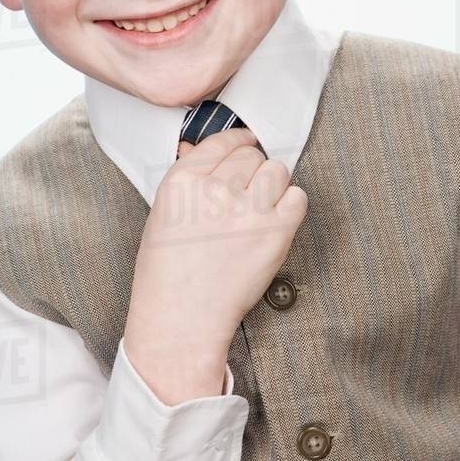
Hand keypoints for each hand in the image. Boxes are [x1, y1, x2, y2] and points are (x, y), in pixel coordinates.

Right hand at [123, 127, 307, 402]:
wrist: (181, 319)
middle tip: (247, 193)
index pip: (221, 142)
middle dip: (252, 170)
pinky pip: (298, 198)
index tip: (246, 145)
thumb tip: (197, 147)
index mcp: (182, 182)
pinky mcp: (275, 233)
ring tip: (262, 207)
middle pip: (252, 156)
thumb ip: (185, 178)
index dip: (238, 143)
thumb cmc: (167, 274)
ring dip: (273, 184)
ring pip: (278, 170)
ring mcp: (248, 211)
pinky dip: (291, 205)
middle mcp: (215, 191)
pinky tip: (277, 220)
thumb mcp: (162, 215)